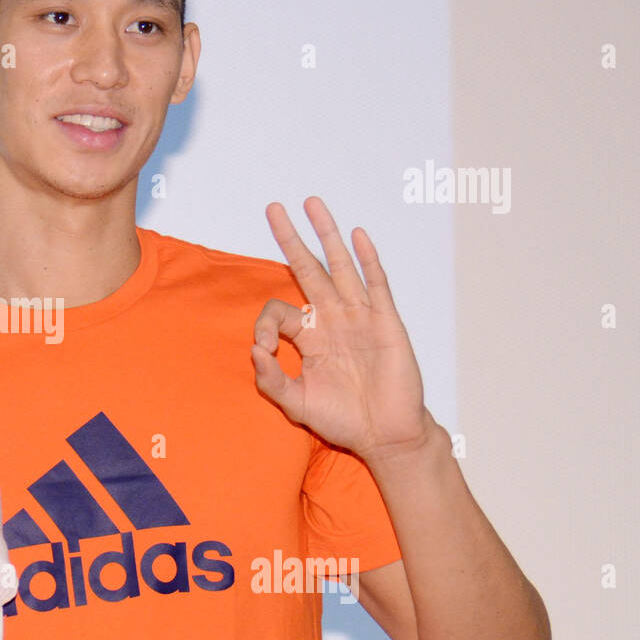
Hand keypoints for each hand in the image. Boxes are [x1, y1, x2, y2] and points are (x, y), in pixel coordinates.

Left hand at [252, 197, 432, 461]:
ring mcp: (359, 317)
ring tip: (312, 204)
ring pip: (340, 267)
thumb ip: (271, 380)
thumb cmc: (343, 419)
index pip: (280, 310)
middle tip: (274, 208)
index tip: (264, 349)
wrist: (385, 435)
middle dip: (290, 239)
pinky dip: (367, 260)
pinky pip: (375, 285)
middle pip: (308, 269)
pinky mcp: (385, 323)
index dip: (265, 324)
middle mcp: (332, 320)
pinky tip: (358, 236)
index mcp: (310, 337)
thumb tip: (254, 351)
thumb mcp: (296, 403)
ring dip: (326, 234)